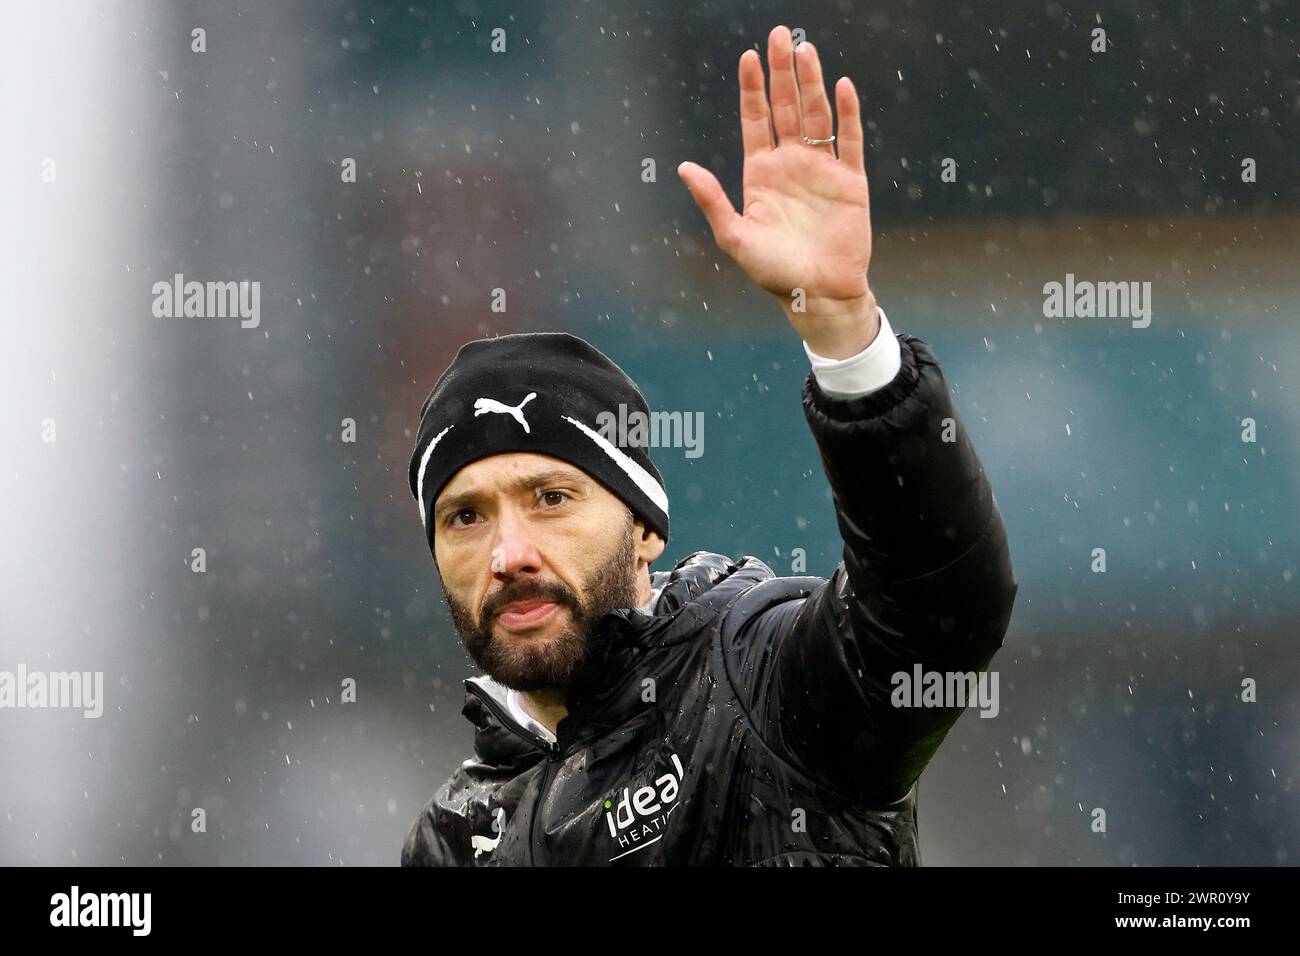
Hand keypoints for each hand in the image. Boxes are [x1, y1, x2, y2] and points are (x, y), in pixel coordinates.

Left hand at [679, 26, 878, 359]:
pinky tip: (842, 86)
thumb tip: (684, 166)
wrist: (818, 295)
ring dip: (812, 83)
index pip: (756, 121)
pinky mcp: (850, 182)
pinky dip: (847, 113)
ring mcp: (822, 170)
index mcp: (761, 175)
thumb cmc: (773, 272)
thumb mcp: (734, 237)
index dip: (752, 89)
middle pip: (785, 108)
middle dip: (782, 72)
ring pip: (815, 116)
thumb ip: (712, 201)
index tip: (748, 57)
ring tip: (806, 51)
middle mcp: (791, 165)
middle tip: (780, 35)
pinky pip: (849, 140)